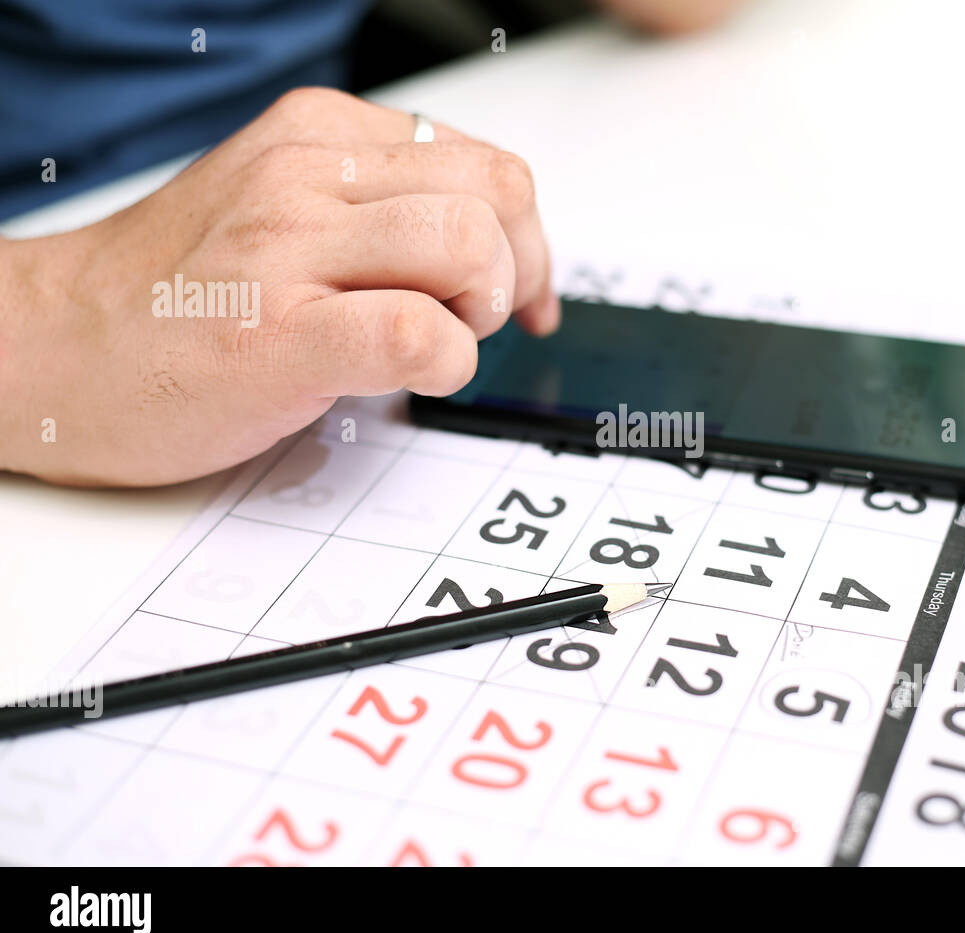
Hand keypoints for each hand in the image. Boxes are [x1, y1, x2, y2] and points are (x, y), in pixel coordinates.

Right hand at [0, 87, 557, 485]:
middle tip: (470, 320)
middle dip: (513, 273)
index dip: (527, 241)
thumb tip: (492, 246)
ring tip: (425, 344)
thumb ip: (378, 211)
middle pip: (496, 194)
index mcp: (318, 136)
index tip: (523, 294)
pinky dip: (444, 365)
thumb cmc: (173, 296)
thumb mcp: (282, 210)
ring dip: (479, 313)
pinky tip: (404, 379)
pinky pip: (419, 332)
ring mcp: (289, 250)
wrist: (51, 351)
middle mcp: (307, 174)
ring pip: (470, 248)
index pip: (487, 164)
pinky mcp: (278, 335)